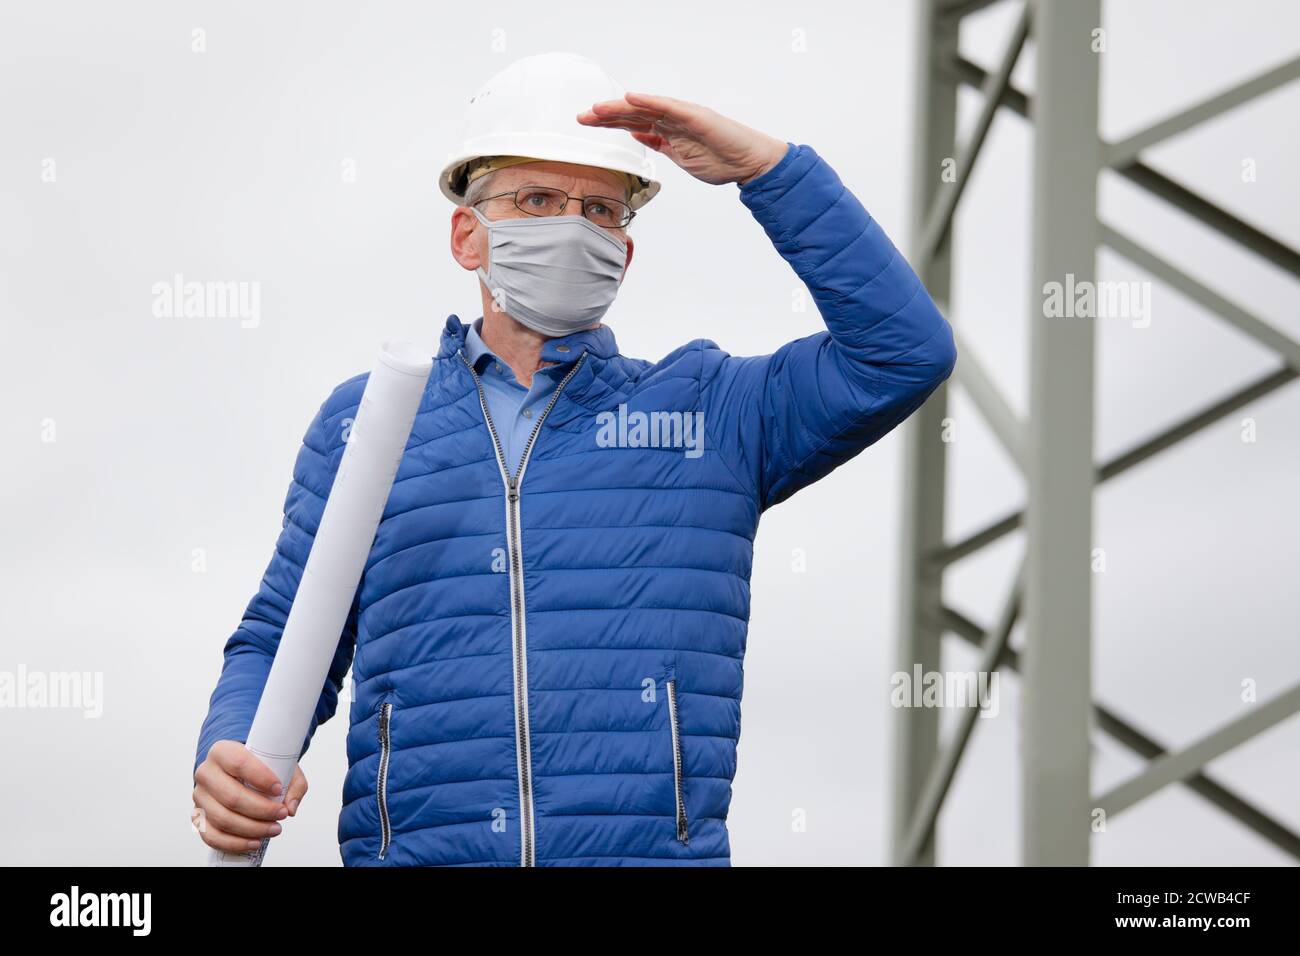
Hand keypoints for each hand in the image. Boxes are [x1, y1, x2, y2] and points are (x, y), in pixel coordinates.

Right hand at [191, 740, 306, 853]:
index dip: (260, 778)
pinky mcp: (198, 817)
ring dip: (252, 829)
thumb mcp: (281, 765)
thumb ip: (293, 784)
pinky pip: (212, 836)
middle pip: (231, 797)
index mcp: (222, 751)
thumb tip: (291, 808)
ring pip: (222, 819)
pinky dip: (234, 843)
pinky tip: (254, 842)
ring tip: (274, 829)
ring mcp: (199, 797)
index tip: (278, 789)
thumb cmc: (261, 768)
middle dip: (261, 810)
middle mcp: (206, 773)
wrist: (239, 772)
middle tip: (282, 814)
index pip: (239, 763)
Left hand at [577, 92, 787, 186]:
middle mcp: (672, 119)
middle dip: (606, 115)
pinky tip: (632, 98)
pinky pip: (669, 108)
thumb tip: (639, 137)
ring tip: (598, 108)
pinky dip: (650, 102)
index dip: (609, 122)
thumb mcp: (680, 157)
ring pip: (646, 108)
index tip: (587, 123)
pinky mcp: (696, 117)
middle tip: (582, 117)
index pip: (632, 123)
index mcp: (667, 130)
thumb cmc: (721, 160)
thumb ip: (660, 145)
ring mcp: (683, 117)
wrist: (748, 162)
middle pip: (633, 114)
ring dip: (621, 107)